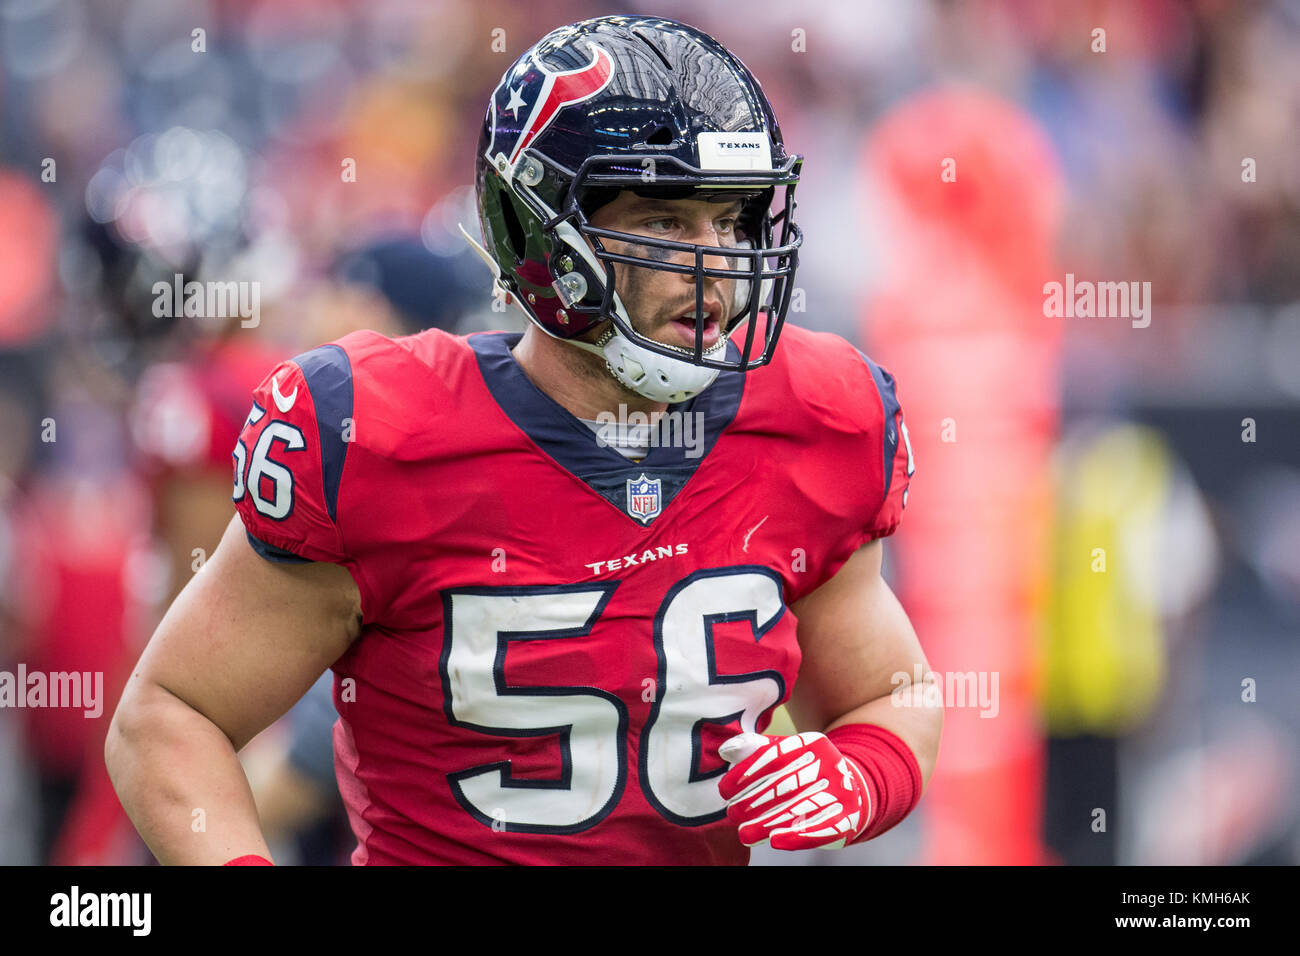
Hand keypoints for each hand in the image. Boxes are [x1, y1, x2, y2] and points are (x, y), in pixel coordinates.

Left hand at [717, 731, 870, 850]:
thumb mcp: (782, 754)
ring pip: (800, 810)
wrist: (847, 789)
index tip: (725, 788)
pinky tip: (775, 841)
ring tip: (744, 833)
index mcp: (812, 744)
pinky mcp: (848, 819)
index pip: (775, 757)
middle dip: (754, 801)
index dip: (746, 773)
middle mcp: (830, 765)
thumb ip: (754, 750)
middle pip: (786, 786)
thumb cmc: (802, 771)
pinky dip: (798, 837)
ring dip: (768, 823)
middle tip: (732, 813)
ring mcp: (842, 792)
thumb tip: (726, 750)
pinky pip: (822, 830)